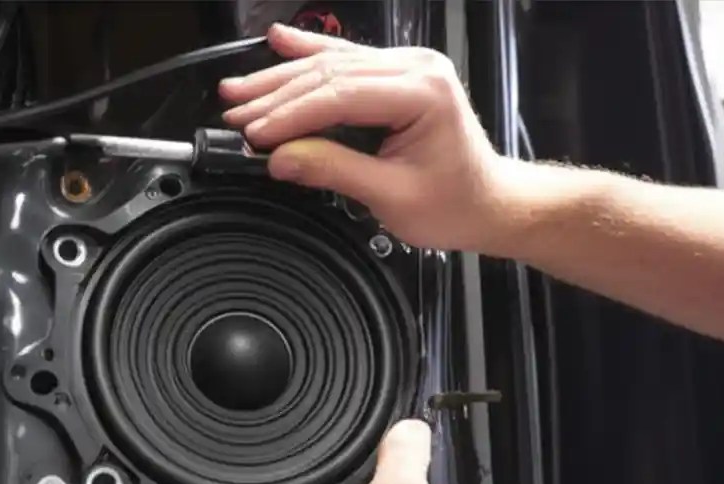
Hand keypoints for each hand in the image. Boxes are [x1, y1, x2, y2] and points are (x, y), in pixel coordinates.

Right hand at [220, 23, 509, 253]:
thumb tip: (282, 158)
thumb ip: (335, 171)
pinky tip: (279, 40)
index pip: (340, 95)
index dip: (290, 115)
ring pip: (332, 63)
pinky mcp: (398, 74)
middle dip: (276, 94)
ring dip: (282, 76)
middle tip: (234, 111)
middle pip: (331, 72)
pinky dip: (309, 52)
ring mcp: (409, 66)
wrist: (489, 202)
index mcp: (423, 92)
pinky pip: (347, 59)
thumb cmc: (456, 202)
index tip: (254, 133)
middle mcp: (418, 68)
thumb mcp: (393, 197)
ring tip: (239, 88)